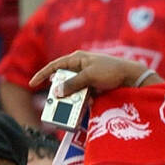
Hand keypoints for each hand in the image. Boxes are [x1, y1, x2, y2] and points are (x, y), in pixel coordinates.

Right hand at [29, 51, 162, 96]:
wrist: (131, 77)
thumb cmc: (110, 71)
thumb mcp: (89, 76)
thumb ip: (72, 84)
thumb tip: (57, 91)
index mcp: (77, 58)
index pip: (55, 65)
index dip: (43, 74)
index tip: (32, 84)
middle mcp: (80, 66)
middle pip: (63, 79)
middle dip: (59, 91)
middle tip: (54, 101)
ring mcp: (88, 77)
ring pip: (73, 89)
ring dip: (71, 98)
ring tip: (69, 107)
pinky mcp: (95, 86)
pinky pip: (84, 94)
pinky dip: (82, 100)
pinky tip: (84, 105)